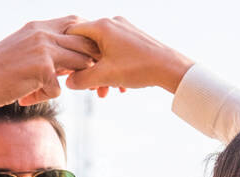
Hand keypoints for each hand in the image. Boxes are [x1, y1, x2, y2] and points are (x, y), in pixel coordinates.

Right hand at [0, 17, 101, 108]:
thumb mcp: (24, 49)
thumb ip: (48, 49)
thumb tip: (74, 60)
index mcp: (38, 26)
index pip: (75, 22)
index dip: (87, 39)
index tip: (86, 57)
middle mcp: (43, 33)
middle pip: (86, 44)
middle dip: (91, 62)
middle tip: (81, 80)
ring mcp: (44, 49)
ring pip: (81, 63)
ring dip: (73, 80)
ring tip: (48, 87)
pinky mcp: (43, 68)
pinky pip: (59, 88)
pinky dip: (45, 96)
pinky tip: (26, 96)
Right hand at [64, 16, 194, 95]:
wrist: (171, 68)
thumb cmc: (139, 68)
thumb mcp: (105, 76)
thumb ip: (82, 79)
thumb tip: (68, 83)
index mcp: (102, 26)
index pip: (73, 34)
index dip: (68, 53)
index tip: (69, 70)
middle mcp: (113, 23)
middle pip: (90, 45)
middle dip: (89, 69)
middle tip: (90, 88)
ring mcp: (125, 29)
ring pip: (105, 51)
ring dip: (103, 72)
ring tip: (106, 92)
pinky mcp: (135, 38)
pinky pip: (118, 52)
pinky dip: (115, 68)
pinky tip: (121, 86)